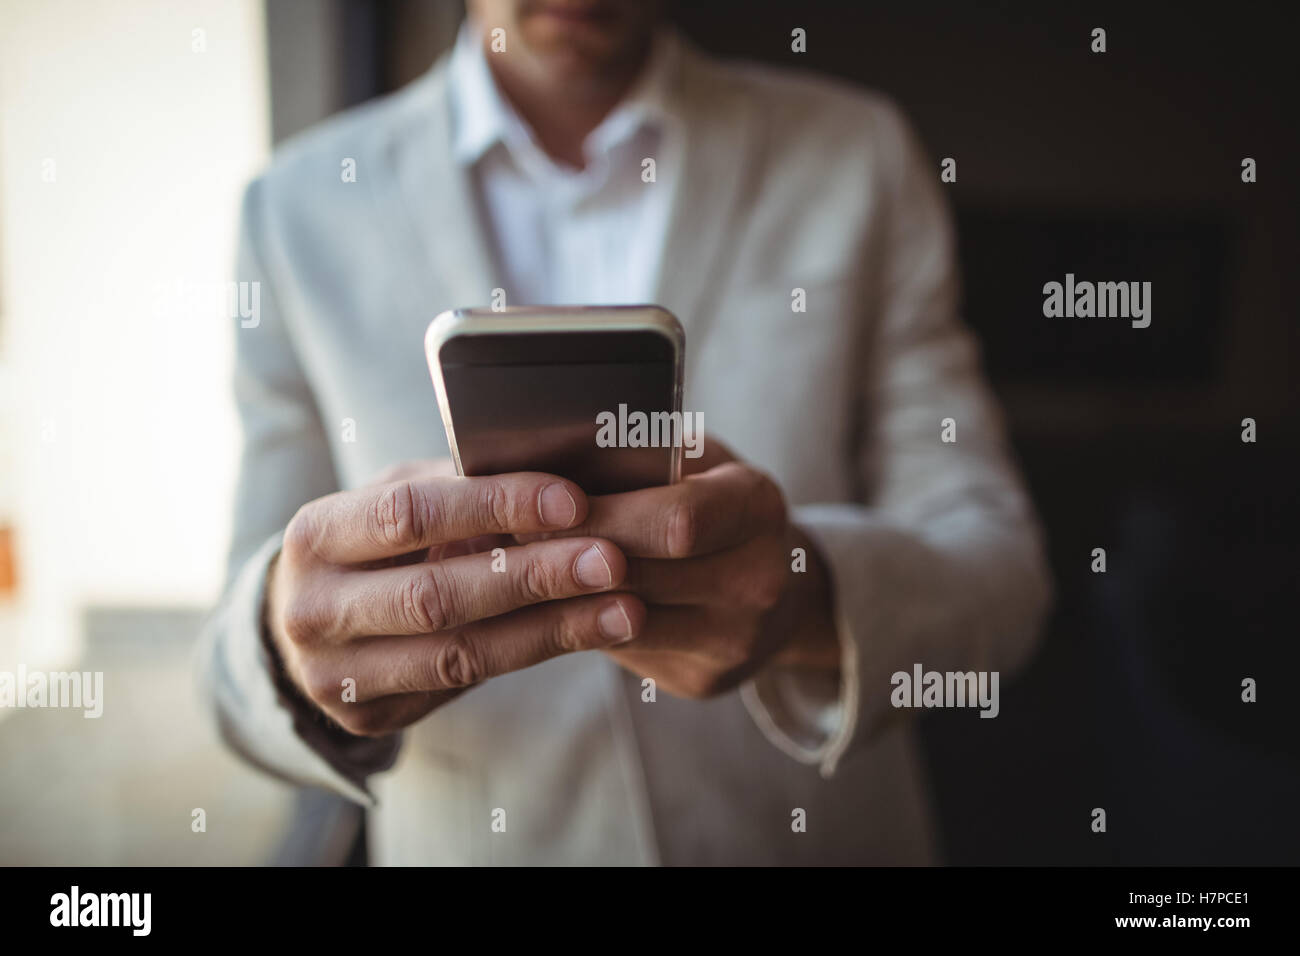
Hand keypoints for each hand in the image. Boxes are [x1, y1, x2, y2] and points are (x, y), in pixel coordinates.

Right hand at [264, 460, 645, 735]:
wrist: (314, 621)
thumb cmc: (378, 543)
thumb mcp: (399, 499)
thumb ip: (460, 488)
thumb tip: (564, 469)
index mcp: (315, 536)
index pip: (408, 515)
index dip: (494, 506)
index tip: (572, 500)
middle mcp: (312, 610)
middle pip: (436, 595)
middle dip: (533, 576)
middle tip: (612, 559)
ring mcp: (334, 674)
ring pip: (459, 653)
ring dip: (551, 627)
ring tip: (623, 608)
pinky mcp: (368, 717)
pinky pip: (466, 685)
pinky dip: (537, 653)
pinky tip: (593, 632)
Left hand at [522, 442, 840, 698]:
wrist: (770, 583)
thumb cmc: (710, 500)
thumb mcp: (690, 460)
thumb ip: (636, 457)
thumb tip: (546, 456)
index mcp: (758, 506)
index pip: (676, 520)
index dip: (602, 516)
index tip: (544, 505)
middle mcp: (759, 579)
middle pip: (643, 574)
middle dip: (568, 555)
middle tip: (508, 537)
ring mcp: (736, 639)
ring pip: (623, 620)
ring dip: (562, 595)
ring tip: (517, 566)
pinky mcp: (704, 679)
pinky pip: (623, 652)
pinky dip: (580, 624)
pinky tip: (548, 602)